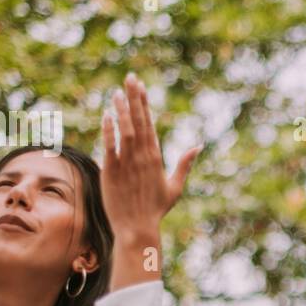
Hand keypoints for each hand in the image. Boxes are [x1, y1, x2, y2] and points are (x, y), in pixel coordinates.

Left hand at [99, 74, 199, 241]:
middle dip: (133, 98)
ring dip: (121, 110)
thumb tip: (198, 146)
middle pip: (138, 121)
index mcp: (156, 158)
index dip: (144, 104)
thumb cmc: (156, 209)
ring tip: (117, 92)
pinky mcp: (111, 171)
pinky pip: (109, 145)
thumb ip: (185, 164)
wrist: (137, 227)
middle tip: (130, 78)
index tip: (140, 86)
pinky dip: (108, 129)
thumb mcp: (175, 187)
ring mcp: (126, 163)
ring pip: (124, 130)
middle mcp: (142, 157)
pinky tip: (106, 115)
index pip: (150, 124)